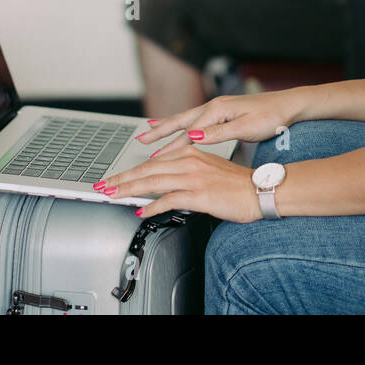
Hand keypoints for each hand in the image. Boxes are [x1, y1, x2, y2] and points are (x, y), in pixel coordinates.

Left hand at [97, 147, 259, 221]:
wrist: (260, 190)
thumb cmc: (237, 183)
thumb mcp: (208, 169)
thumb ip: (185, 171)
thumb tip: (164, 182)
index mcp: (191, 153)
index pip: (153, 161)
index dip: (130, 170)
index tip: (115, 177)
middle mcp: (190, 161)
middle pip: (148, 170)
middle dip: (122, 178)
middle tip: (104, 186)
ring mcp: (193, 177)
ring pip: (153, 181)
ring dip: (130, 190)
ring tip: (114, 196)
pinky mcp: (199, 194)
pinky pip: (169, 199)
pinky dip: (153, 206)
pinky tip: (143, 211)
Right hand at [137, 90, 305, 154]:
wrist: (288, 105)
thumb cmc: (271, 116)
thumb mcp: (245, 127)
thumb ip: (218, 133)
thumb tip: (194, 137)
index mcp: (217, 110)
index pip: (188, 131)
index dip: (170, 145)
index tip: (155, 157)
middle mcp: (214, 107)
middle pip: (180, 120)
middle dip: (160, 130)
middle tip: (141, 138)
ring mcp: (218, 109)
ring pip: (186, 119)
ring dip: (167, 127)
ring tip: (150, 131)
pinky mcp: (223, 113)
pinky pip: (195, 120)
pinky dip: (182, 125)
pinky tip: (179, 130)